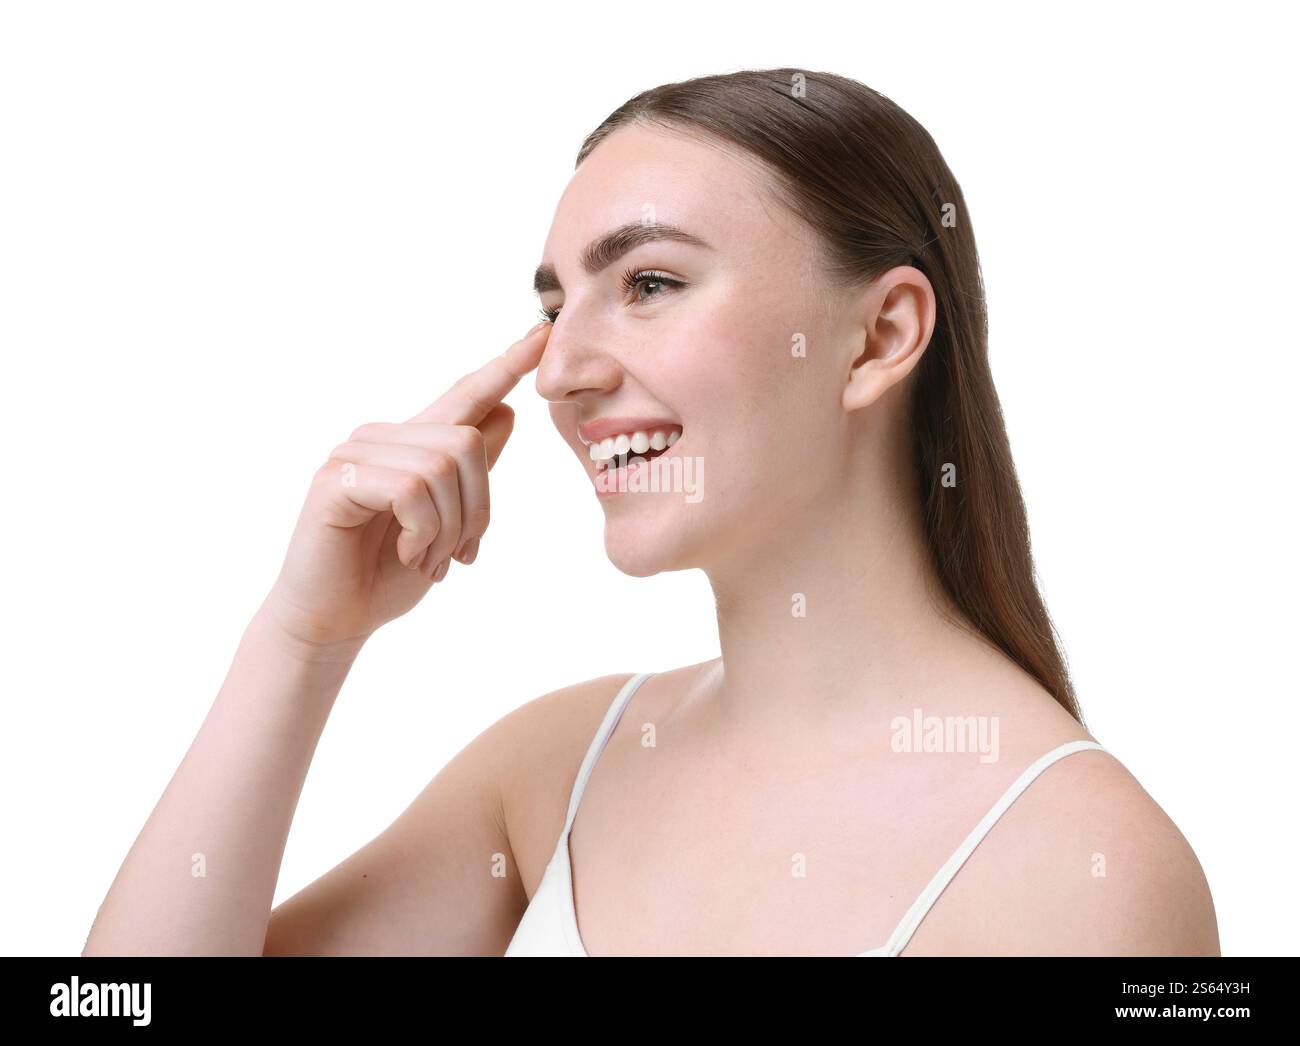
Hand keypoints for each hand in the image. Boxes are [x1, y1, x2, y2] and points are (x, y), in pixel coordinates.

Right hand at [261, 321, 550, 651]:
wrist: (336, 620)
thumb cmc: (388, 573)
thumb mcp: (448, 522)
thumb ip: (472, 471)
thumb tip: (506, 412)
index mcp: (415, 445)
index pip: (466, 395)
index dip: (505, 365)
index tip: (542, 333)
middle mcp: (383, 438)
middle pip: (467, 442)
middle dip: (477, 510)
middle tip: (460, 556)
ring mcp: (356, 454)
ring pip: (442, 466)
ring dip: (449, 529)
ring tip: (431, 561)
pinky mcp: (337, 480)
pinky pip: (410, 488)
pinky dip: (424, 531)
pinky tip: (410, 555)